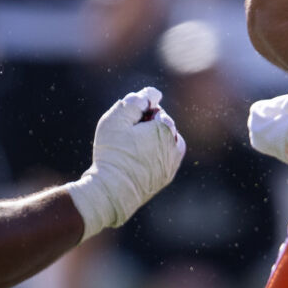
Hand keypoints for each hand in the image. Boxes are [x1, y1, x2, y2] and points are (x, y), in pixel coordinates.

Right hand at [64, 87, 185, 239]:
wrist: (112, 192)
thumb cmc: (113, 153)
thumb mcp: (117, 119)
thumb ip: (135, 101)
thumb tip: (153, 94)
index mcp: (166, 129)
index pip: (155, 110)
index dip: (138, 114)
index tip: (126, 126)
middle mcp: (174, 146)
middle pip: (163, 126)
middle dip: (147, 126)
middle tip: (127, 138)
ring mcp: (172, 164)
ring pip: (166, 142)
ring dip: (153, 141)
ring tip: (133, 148)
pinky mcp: (165, 178)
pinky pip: (163, 159)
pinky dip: (153, 156)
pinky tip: (137, 160)